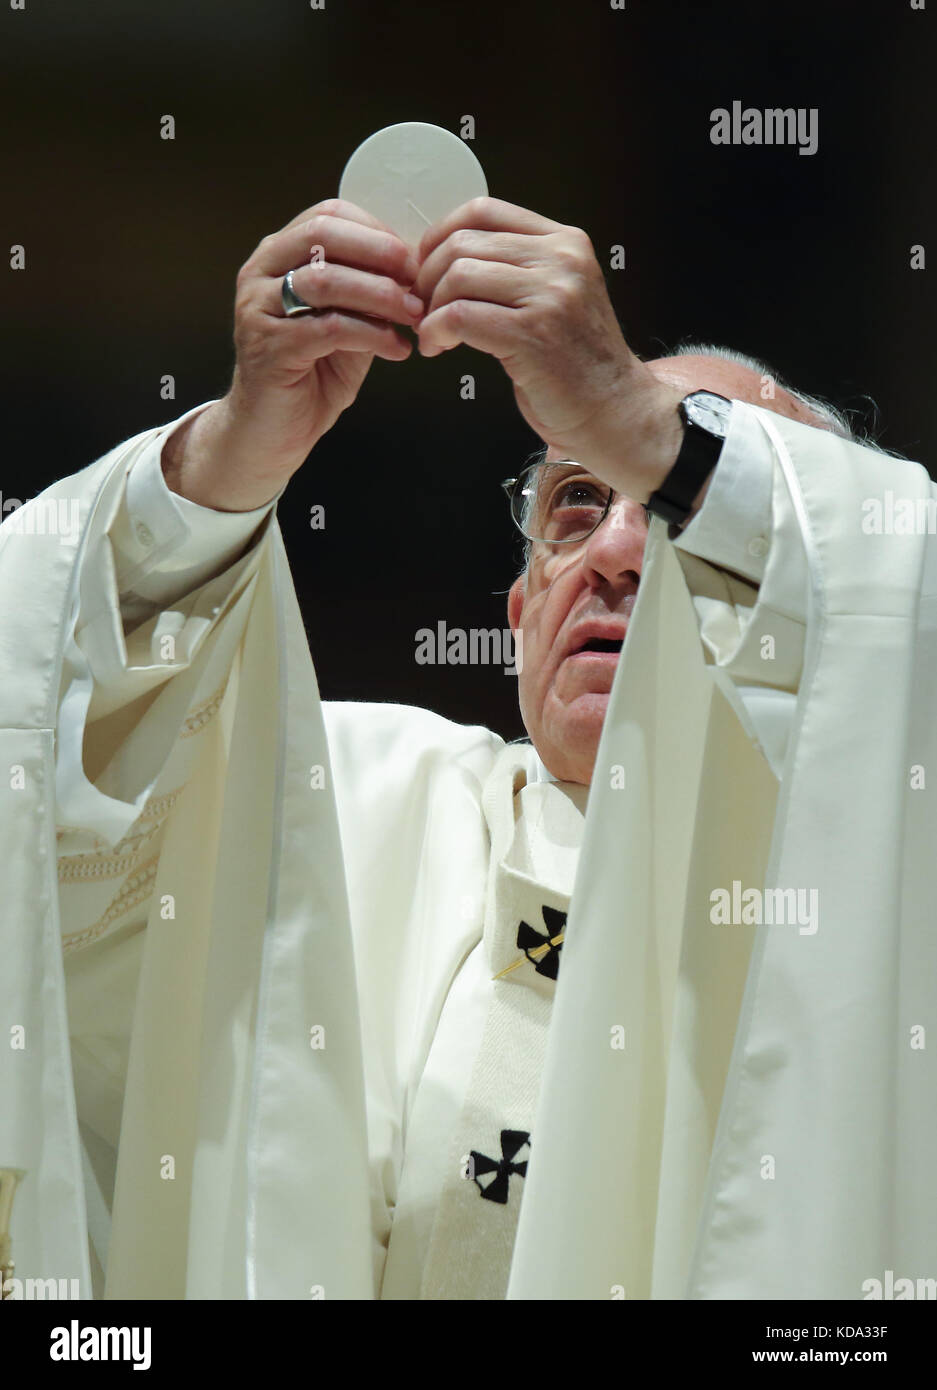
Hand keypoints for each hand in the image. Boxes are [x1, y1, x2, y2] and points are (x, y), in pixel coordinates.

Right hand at [163, 199, 423, 509]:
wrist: (272, 433)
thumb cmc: (310, 376)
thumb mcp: (348, 325)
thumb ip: (369, 295)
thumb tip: (415, 274)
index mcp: (278, 256)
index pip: (329, 216)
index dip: (378, 232)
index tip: (414, 257)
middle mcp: (261, 274)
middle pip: (323, 234)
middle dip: (381, 254)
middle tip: (418, 279)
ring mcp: (259, 309)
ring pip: (327, 280)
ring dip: (381, 295)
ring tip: (414, 315)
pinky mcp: (268, 348)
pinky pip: (330, 328)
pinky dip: (372, 335)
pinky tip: (396, 348)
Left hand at [412, 197, 680, 496]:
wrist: (614, 410)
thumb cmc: (575, 363)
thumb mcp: (554, 297)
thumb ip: (514, 269)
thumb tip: (442, 256)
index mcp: (564, 242)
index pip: (484, 210)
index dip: (440, 236)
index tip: (426, 268)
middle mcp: (561, 260)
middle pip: (463, 243)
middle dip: (427, 278)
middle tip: (423, 308)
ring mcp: (550, 295)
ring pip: (457, 277)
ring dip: (430, 308)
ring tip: (432, 333)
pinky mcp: (532, 333)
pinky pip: (459, 316)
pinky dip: (435, 332)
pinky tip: (437, 348)